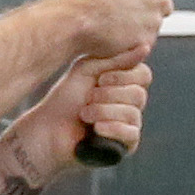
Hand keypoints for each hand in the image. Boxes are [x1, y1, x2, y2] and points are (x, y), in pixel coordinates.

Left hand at [5, 48, 152, 179]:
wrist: (48, 130)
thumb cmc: (66, 99)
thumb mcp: (88, 70)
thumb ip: (116, 59)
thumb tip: (146, 47)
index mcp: (126, 84)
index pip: (143, 75)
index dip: (123, 75)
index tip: (100, 79)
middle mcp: (132, 104)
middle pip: (139, 94)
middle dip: (110, 94)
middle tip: (88, 98)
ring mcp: (130, 125)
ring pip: (132, 113)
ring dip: (104, 111)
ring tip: (84, 114)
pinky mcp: (125, 146)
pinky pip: (131, 134)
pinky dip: (112, 128)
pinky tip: (96, 128)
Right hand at [60, 0, 171, 60]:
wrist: (82, 18)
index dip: (148, 6)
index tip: (137, 11)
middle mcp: (158, 0)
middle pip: (158, 15)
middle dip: (145, 20)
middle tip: (124, 23)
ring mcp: (153, 22)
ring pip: (150, 33)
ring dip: (137, 35)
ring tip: (114, 31)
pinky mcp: (146, 42)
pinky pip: (140, 48)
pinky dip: (131, 48)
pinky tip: (115, 41)